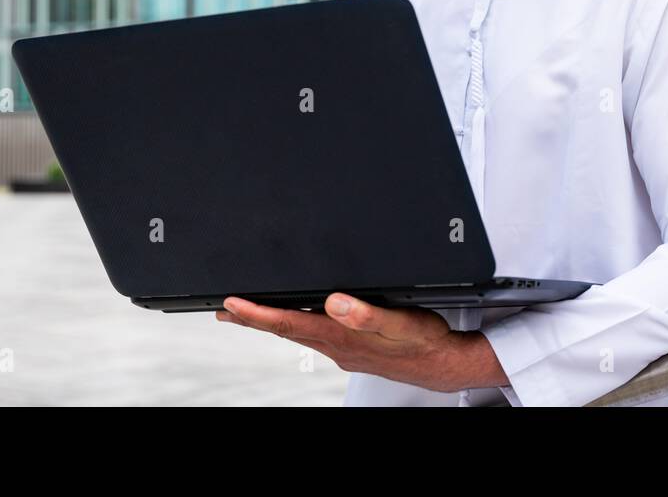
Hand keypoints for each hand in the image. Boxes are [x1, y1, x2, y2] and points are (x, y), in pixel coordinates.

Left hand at [215, 292, 507, 392]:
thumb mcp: (401, 324)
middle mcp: (336, 345)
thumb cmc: (424, 342)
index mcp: (342, 336)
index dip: (257, 313)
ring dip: (270, 321)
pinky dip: (295, 324)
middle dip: (252, 318)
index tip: (231, 303)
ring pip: (297, 332)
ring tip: (247, 313)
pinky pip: (313, 334)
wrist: (443, 364)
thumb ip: (367, 314)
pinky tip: (294, 319)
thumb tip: (335, 302)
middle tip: (224, 309)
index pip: (289, 322)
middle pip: (285, 329)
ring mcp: (342, 350)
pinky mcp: (351, 349)